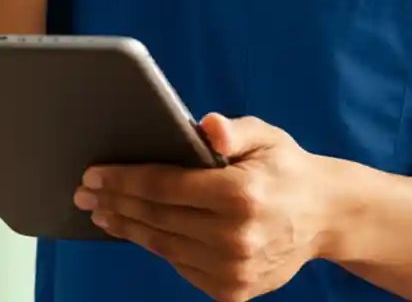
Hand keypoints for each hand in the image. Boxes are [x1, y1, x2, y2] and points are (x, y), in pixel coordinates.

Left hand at [74, 115, 334, 301]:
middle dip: (115, 201)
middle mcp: (236, 237)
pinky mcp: (231, 291)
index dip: (124, 179)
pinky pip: (180, 265)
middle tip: (86, 191)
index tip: (94, 173)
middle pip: (157, 217)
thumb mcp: (267, 137)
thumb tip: (207, 126)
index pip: (165, 186)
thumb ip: (234, 131)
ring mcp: (233, 269)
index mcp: (241, 195)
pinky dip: (156, 246)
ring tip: (102, 211)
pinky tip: (136, 229)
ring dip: (127, 227)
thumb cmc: (286, 169)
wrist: (325, 217)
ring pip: (162, 245)